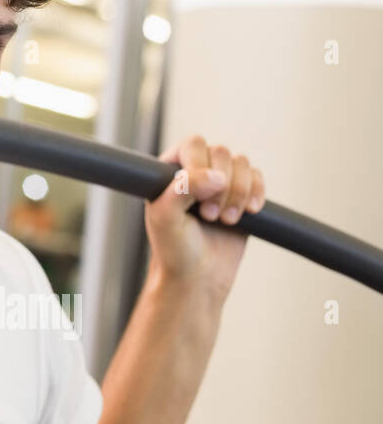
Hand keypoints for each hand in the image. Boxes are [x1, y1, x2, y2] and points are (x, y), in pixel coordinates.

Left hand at [143, 134, 266, 301]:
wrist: (198, 279)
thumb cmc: (175, 250)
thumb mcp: (166, 218)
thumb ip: (183, 189)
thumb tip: (217, 175)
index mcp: (169, 172)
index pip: (193, 144)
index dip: (201, 166)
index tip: (198, 199)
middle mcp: (194, 172)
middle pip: (221, 152)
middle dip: (222, 187)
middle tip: (210, 216)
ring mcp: (219, 183)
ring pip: (242, 164)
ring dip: (239, 193)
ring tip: (226, 220)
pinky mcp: (242, 196)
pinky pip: (257, 177)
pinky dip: (257, 193)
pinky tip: (250, 213)